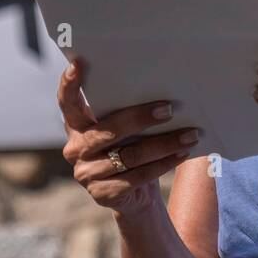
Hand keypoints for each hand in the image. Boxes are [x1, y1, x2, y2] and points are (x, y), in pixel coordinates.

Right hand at [57, 58, 201, 217]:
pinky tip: (182, 154)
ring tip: (190, 134)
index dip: (69, 83)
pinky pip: (138, 176)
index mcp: (76, 125)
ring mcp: (86, 174)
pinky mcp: (102, 194)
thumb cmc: (131, 148)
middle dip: (141, 118)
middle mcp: (75, 148)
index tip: (79, 63)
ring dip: (164, 144)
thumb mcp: (125, 128)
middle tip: (169, 108)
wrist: (134, 194)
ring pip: (129, 155)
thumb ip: (126, 111)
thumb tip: (162, 89)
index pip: (67, 102)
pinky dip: (163, 164)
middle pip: (109, 130)